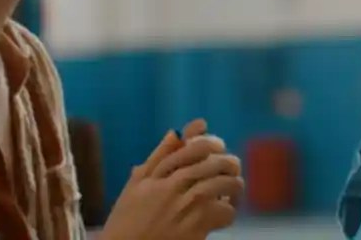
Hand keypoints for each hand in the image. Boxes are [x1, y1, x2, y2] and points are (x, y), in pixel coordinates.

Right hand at [99, 119, 244, 239]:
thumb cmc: (127, 220)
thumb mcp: (136, 186)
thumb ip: (157, 158)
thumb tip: (176, 132)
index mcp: (157, 174)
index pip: (193, 147)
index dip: (211, 141)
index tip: (218, 146)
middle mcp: (171, 187)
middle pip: (213, 162)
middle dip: (228, 162)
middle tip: (231, 168)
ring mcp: (185, 206)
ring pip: (224, 183)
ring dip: (233, 184)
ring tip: (231, 189)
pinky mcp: (195, 227)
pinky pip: (225, 211)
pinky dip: (229, 210)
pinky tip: (222, 210)